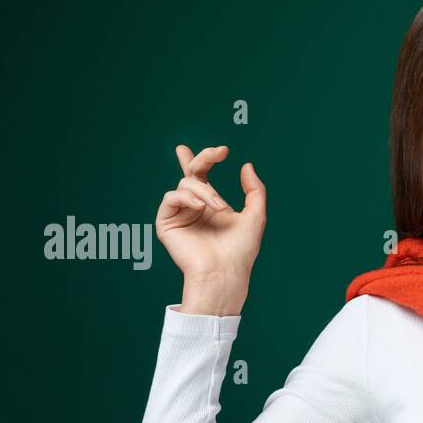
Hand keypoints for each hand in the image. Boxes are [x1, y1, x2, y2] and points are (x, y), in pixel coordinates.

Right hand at [155, 144, 266, 313]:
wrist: (225, 272)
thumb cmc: (240, 250)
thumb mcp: (255, 216)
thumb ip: (255, 190)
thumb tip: (247, 165)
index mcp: (211, 205)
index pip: (203, 175)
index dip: (206, 158)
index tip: (223, 150)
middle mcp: (194, 207)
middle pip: (192, 173)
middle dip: (203, 158)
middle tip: (218, 152)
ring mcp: (180, 214)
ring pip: (186, 184)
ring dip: (205, 191)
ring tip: (219, 206)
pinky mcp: (166, 222)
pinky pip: (171, 197)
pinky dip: (186, 197)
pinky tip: (200, 206)